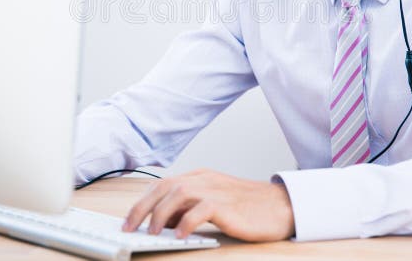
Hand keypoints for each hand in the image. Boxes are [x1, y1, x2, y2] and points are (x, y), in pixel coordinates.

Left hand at [121, 168, 294, 241]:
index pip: (163, 184)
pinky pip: (202, 209)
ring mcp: (217, 190)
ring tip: (152, 233)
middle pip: (165, 187)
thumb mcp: (214, 202)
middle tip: (130, 228)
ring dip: (160, 214)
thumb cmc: (249, 208)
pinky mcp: (228, 205)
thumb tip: (162, 221)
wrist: (282, 206)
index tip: (129, 220)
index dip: (142, 201)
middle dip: (142, 208)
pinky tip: (181, 235)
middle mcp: (205, 180)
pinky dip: (187, 221)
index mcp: (200, 177)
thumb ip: (190, 207)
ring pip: (179, 193)